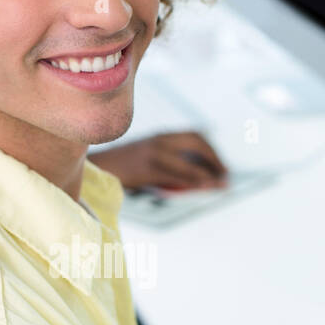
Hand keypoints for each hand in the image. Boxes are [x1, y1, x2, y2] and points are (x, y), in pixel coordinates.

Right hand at [88, 132, 228, 191]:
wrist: (99, 166)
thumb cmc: (125, 165)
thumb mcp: (148, 154)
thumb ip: (169, 158)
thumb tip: (198, 175)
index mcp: (161, 136)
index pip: (195, 136)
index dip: (212, 149)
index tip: (221, 163)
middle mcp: (159, 141)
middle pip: (197, 143)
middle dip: (215, 159)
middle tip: (225, 173)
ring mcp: (153, 154)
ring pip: (189, 163)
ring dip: (208, 175)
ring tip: (218, 185)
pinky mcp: (146, 170)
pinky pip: (176, 177)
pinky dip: (192, 182)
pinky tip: (201, 188)